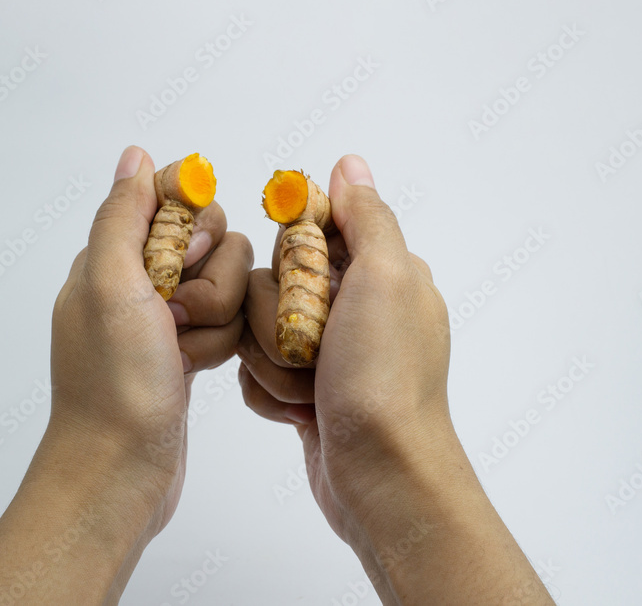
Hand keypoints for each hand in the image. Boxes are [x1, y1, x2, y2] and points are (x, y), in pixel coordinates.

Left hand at [0, 146, 251, 604]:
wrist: (121, 469)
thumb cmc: (114, 382)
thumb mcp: (111, 284)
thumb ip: (124, 214)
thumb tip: (136, 154)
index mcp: (111, 256)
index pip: (174, 199)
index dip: (196, 222)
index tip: (189, 256)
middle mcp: (136, 281)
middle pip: (213, 241)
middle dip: (212, 278)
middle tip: (177, 315)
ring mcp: (163, 319)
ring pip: (229, 283)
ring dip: (217, 319)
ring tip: (184, 351)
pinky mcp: (186, 351)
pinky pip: (228, 323)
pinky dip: (219, 344)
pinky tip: (195, 369)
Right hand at [239, 155, 551, 604]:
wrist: (379, 477)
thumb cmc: (385, 380)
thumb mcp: (385, 277)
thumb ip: (366, 215)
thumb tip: (348, 163)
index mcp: (383, 273)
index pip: (311, 232)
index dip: (293, 255)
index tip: (297, 281)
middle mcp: (357, 309)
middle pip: (274, 280)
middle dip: (277, 318)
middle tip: (312, 346)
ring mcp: (331, 353)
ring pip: (257, 328)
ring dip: (272, 361)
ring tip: (309, 388)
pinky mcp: (307, 391)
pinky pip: (257, 371)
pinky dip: (270, 393)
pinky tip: (300, 412)